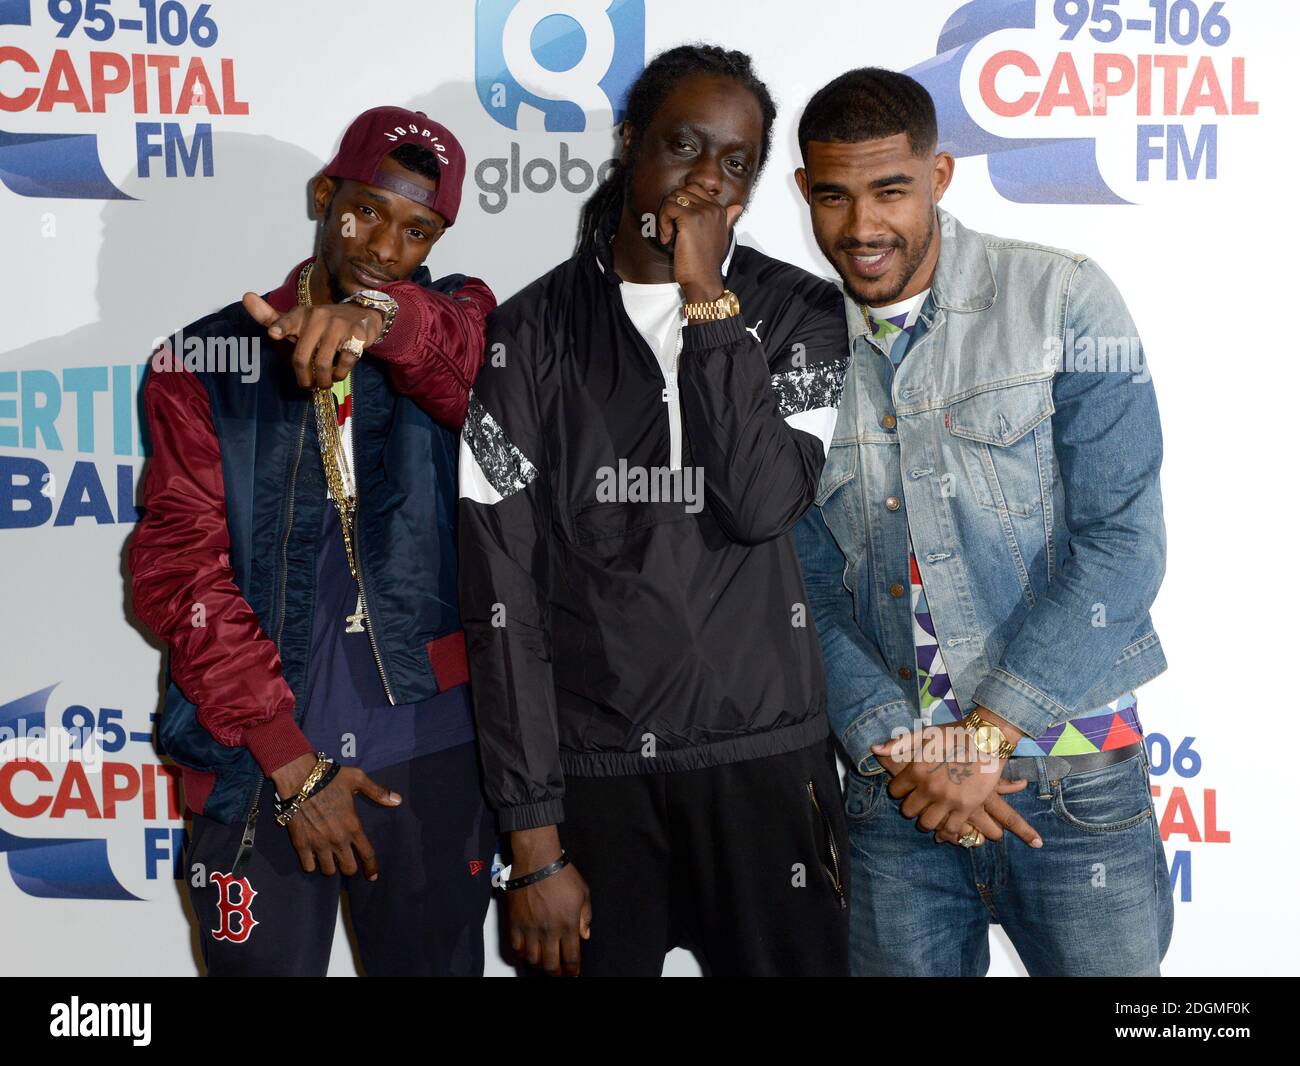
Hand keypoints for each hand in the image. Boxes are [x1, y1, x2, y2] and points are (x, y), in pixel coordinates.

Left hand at [243, 291, 383, 389]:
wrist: (361, 315)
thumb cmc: (322, 323)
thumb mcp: (297, 320)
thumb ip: (270, 317)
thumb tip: (246, 296)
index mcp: (301, 314)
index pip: (287, 320)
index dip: (280, 327)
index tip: (273, 334)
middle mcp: (319, 316)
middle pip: (302, 356)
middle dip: (303, 377)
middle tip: (307, 385)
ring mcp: (338, 325)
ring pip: (323, 362)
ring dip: (322, 380)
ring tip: (323, 383)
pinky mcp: (356, 335)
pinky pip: (344, 362)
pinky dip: (340, 374)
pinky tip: (338, 374)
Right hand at [270, 753, 400, 879]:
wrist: (299, 778)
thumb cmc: (330, 777)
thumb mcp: (358, 779)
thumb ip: (377, 792)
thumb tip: (397, 800)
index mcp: (353, 826)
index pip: (367, 855)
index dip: (371, 868)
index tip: (373, 876)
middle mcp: (337, 839)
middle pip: (348, 868)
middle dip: (350, 867)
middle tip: (347, 861)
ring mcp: (318, 844)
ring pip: (328, 871)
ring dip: (331, 866)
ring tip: (330, 858)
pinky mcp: (301, 844)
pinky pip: (308, 866)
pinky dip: (312, 864)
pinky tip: (314, 857)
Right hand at [506, 826, 591, 976]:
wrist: (537, 861)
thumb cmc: (560, 873)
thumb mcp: (583, 892)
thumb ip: (585, 916)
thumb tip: (585, 934)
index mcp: (567, 924)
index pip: (571, 958)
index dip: (572, 970)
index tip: (573, 974)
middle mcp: (548, 930)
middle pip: (551, 965)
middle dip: (556, 973)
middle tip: (558, 973)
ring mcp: (530, 928)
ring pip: (533, 960)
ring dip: (539, 964)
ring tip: (543, 962)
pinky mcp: (515, 923)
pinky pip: (516, 948)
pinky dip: (521, 954)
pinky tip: (527, 952)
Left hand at [656, 182, 742, 303]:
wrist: (704, 279)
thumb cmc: (708, 262)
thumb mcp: (721, 236)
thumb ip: (727, 219)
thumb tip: (738, 207)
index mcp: (720, 210)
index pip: (693, 189)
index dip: (680, 205)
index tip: (679, 225)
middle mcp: (713, 208)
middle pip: (681, 192)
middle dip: (670, 208)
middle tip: (669, 228)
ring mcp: (702, 212)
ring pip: (672, 198)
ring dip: (664, 216)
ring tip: (668, 235)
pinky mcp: (690, 219)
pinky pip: (668, 208)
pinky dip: (663, 223)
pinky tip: (667, 238)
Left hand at [872, 723, 1042, 845]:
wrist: (987, 739)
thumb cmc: (955, 733)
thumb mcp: (925, 734)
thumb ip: (900, 743)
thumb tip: (874, 749)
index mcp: (917, 771)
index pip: (895, 791)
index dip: (898, 790)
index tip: (906, 788)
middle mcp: (929, 788)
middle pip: (908, 810)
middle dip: (911, 807)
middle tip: (919, 802)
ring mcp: (948, 800)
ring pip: (926, 824)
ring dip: (926, 821)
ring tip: (931, 814)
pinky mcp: (966, 808)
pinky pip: (950, 829)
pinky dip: (946, 829)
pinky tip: (946, 823)